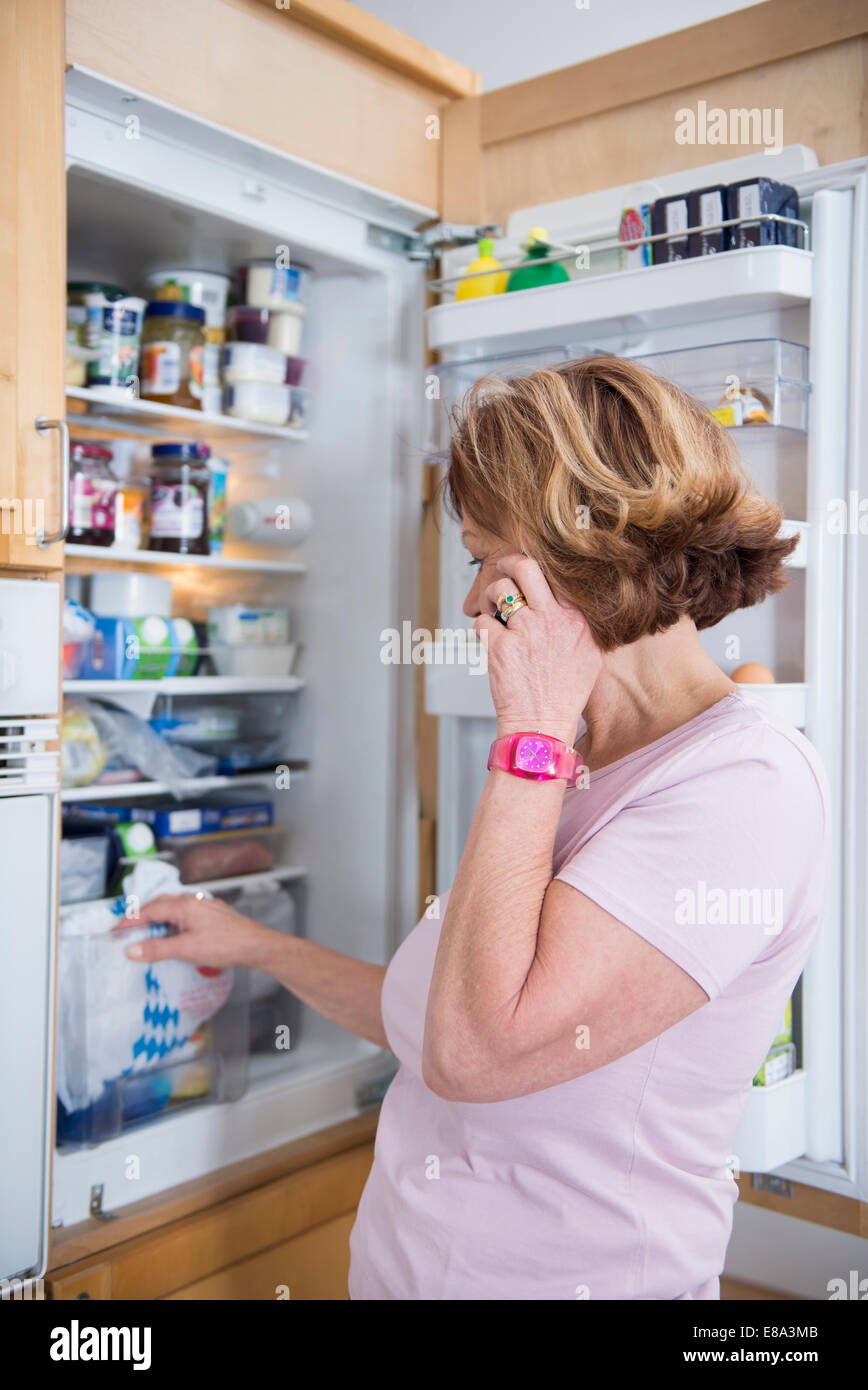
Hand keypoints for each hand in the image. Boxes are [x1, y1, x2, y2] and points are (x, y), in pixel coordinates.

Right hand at [119, 893, 276, 970]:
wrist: (257, 945)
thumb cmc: (225, 945)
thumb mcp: (187, 949)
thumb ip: (158, 949)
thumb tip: (131, 950)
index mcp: (184, 905)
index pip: (149, 910)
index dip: (130, 920)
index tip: (114, 930)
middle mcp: (193, 901)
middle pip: (160, 905)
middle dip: (142, 916)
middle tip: (126, 930)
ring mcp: (204, 906)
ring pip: (174, 909)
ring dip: (158, 919)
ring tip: (146, 933)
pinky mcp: (213, 915)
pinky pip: (185, 914)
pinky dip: (172, 922)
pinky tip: (174, 934)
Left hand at [475, 553, 602, 745]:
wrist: (543, 725)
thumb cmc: (564, 695)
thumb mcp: (589, 656)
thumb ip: (580, 625)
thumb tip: (566, 603)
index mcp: (577, 620)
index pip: (557, 575)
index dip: (537, 571)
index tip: (528, 576)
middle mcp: (552, 620)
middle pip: (527, 567)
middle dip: (508, 563)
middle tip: (502, 571)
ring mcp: (525, 632)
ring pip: (500, 589)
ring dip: (490, 595)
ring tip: (492, 608)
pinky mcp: (500, 647)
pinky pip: (482, 620)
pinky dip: (482, 627)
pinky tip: (490, 638)